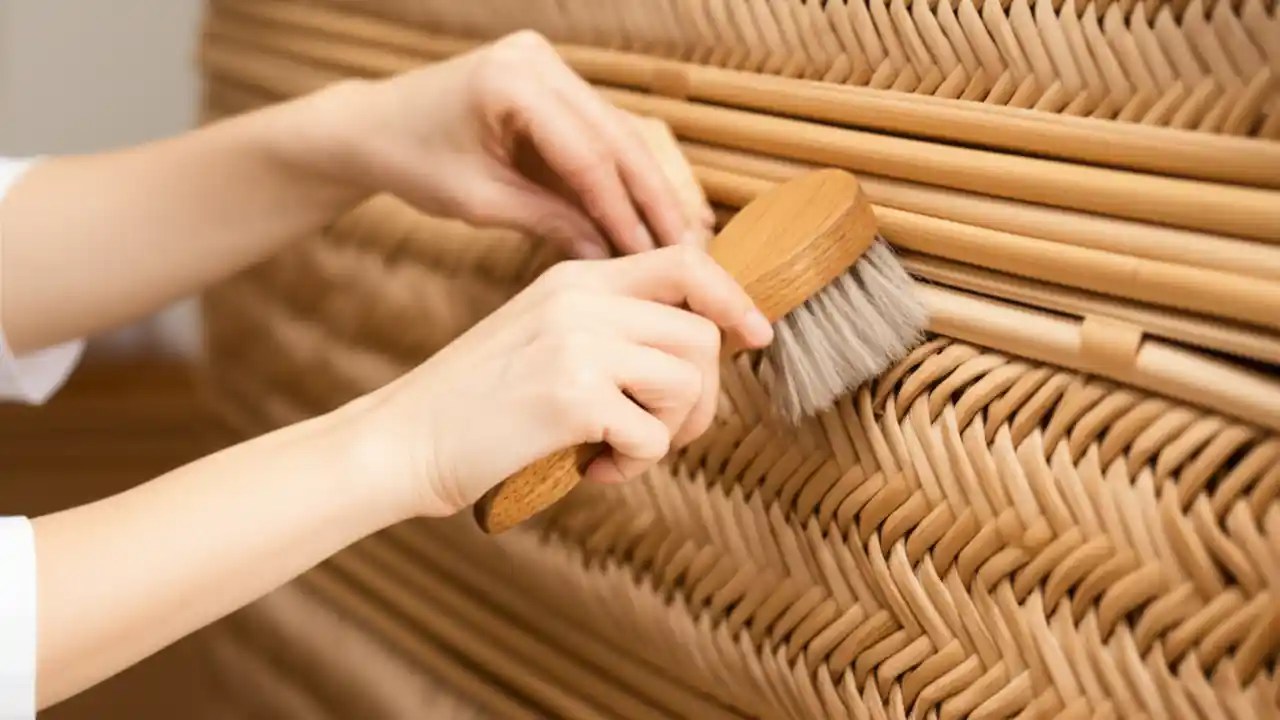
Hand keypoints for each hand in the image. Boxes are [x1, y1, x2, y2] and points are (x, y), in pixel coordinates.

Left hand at [303, 31, 713, 258]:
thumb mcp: (479, 202)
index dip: (624, 212)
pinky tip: (650, 210)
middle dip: (653, 198)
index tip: (652, 258)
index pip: (587, 157)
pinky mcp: (551, 76)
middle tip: (689, 248)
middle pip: (616, 137)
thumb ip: (548, 222)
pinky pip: (599, 130)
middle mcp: (537, 59)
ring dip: (648, 186)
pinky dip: (621, 172)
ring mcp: (547, 61)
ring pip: (617, 132)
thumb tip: (613, 257)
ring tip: (681, 235)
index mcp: (510, 82)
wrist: (373, 126)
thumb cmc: (413, 161)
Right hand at [338, 246, 773, 517]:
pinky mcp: (573, 398)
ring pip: (687, 385)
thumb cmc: (477, 403)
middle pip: (701, 337)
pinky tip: (587, 468)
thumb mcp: (543, 337)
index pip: (686, 263)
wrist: (403, 439)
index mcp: (576, 280)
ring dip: (668, 434)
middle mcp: (581, 301)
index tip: (757, 335)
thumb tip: (702, 345)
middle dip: (700, 399)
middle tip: (660, 435)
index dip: (733, 299)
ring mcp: (577, 345)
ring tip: (617, 451)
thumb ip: (609, 327)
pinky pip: (653, 438)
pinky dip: (632, 466)